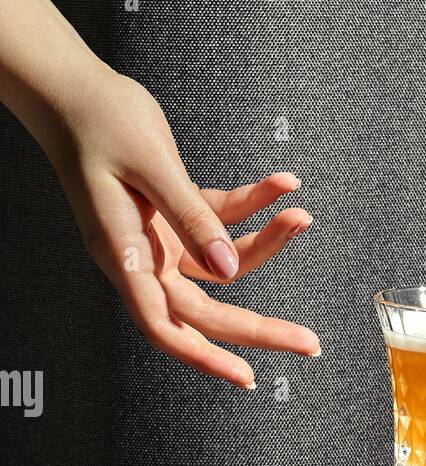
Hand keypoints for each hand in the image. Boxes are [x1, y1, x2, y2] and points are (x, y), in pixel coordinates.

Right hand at [43, 64, 317, 386]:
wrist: (76, 89)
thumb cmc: (99, 121)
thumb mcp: (152, 167)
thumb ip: (193, 219)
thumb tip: (227, 270)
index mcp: (124, 255)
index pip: (164, 327)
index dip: (205, 358)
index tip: (247, 376)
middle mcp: (142, 258)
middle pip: (207, 310)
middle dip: (261, 328)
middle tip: (309, 343)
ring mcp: (159, 239)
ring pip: (221, 264)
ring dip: (266, 244)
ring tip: (299, 215)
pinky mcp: (172, 214)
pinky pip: (219, 222)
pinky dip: (251, 206)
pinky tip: (281, 186)